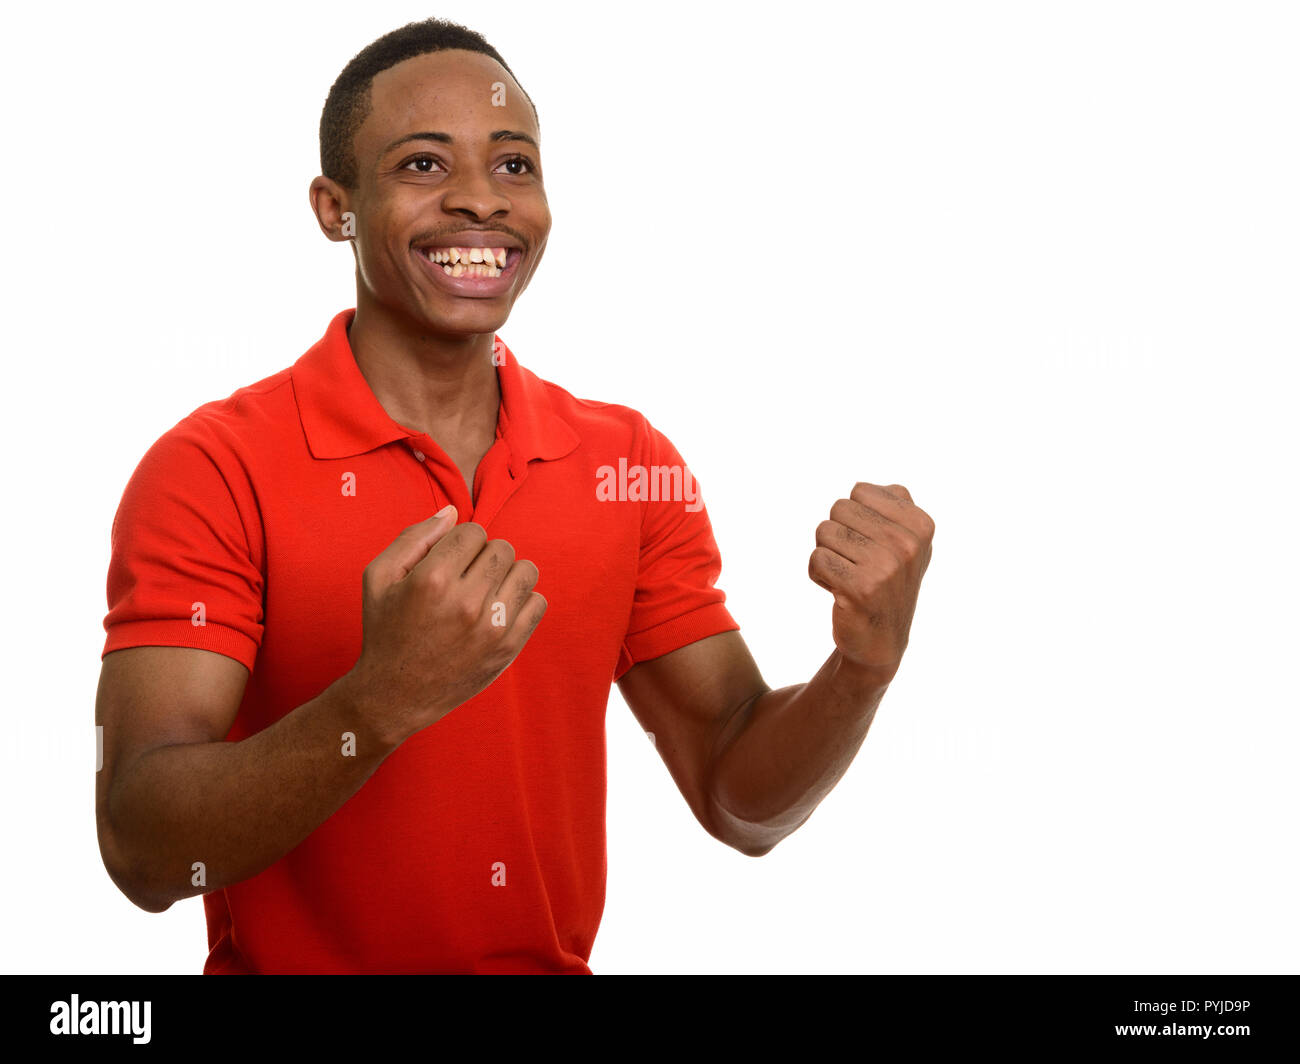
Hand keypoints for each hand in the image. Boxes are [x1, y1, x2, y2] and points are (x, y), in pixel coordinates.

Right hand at [345, 506, 546, 746]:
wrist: (396, 693)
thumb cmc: (386, 630)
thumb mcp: (379, 577)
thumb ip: (414, 537)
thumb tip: (452, 512)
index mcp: (432, 579)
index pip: (473, 531)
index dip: (462, 541)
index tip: (451, 560)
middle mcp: (465, 602)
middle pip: (502, 548)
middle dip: (485, 555)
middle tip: (467, 577)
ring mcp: (491, 627)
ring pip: (526, 571)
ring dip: (508, 575)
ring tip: (487, 590)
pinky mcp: (508, 647)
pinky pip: (538, 602)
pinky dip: (523, 600)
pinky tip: (499, 610)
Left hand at [809, 483, 933, 684]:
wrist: (880, 641)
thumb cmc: (886, 582)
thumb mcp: (906, 540)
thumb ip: (895, 504)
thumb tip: (864, 488)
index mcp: (920, 524)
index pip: (860, 491)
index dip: (855, 517)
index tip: (871, 544)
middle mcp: (907, 544)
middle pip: (839, 508)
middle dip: (838, 534)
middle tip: (856, 563)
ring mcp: (886, 567)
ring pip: (824, 531)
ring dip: (828, 555)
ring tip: (849, 577)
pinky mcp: (861, 589)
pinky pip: (816, 559)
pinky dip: (819, 576)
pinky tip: (839, 592)